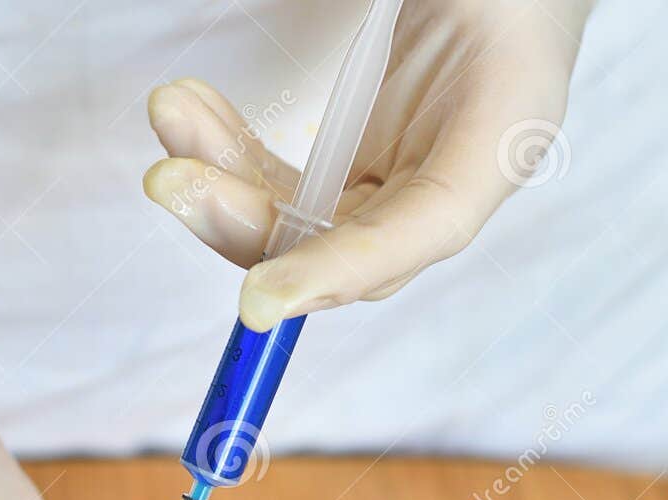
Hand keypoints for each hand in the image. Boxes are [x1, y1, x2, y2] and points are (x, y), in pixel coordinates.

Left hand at [143, 0, 593, 328]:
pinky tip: (189, 112)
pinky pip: (281, 184)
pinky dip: (228, 158)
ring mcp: (395, 178)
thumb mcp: (486, 1)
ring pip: (293, 220)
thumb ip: (443, 43)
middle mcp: (445, 181)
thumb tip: (338, 138)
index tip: (258, 302)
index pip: (417, 234)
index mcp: (497, 146)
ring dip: (217, 180)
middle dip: (240, 220)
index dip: (336, 272)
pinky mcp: (357, 164)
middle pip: (333, 245)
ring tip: (170, 112)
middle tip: (172, 180)